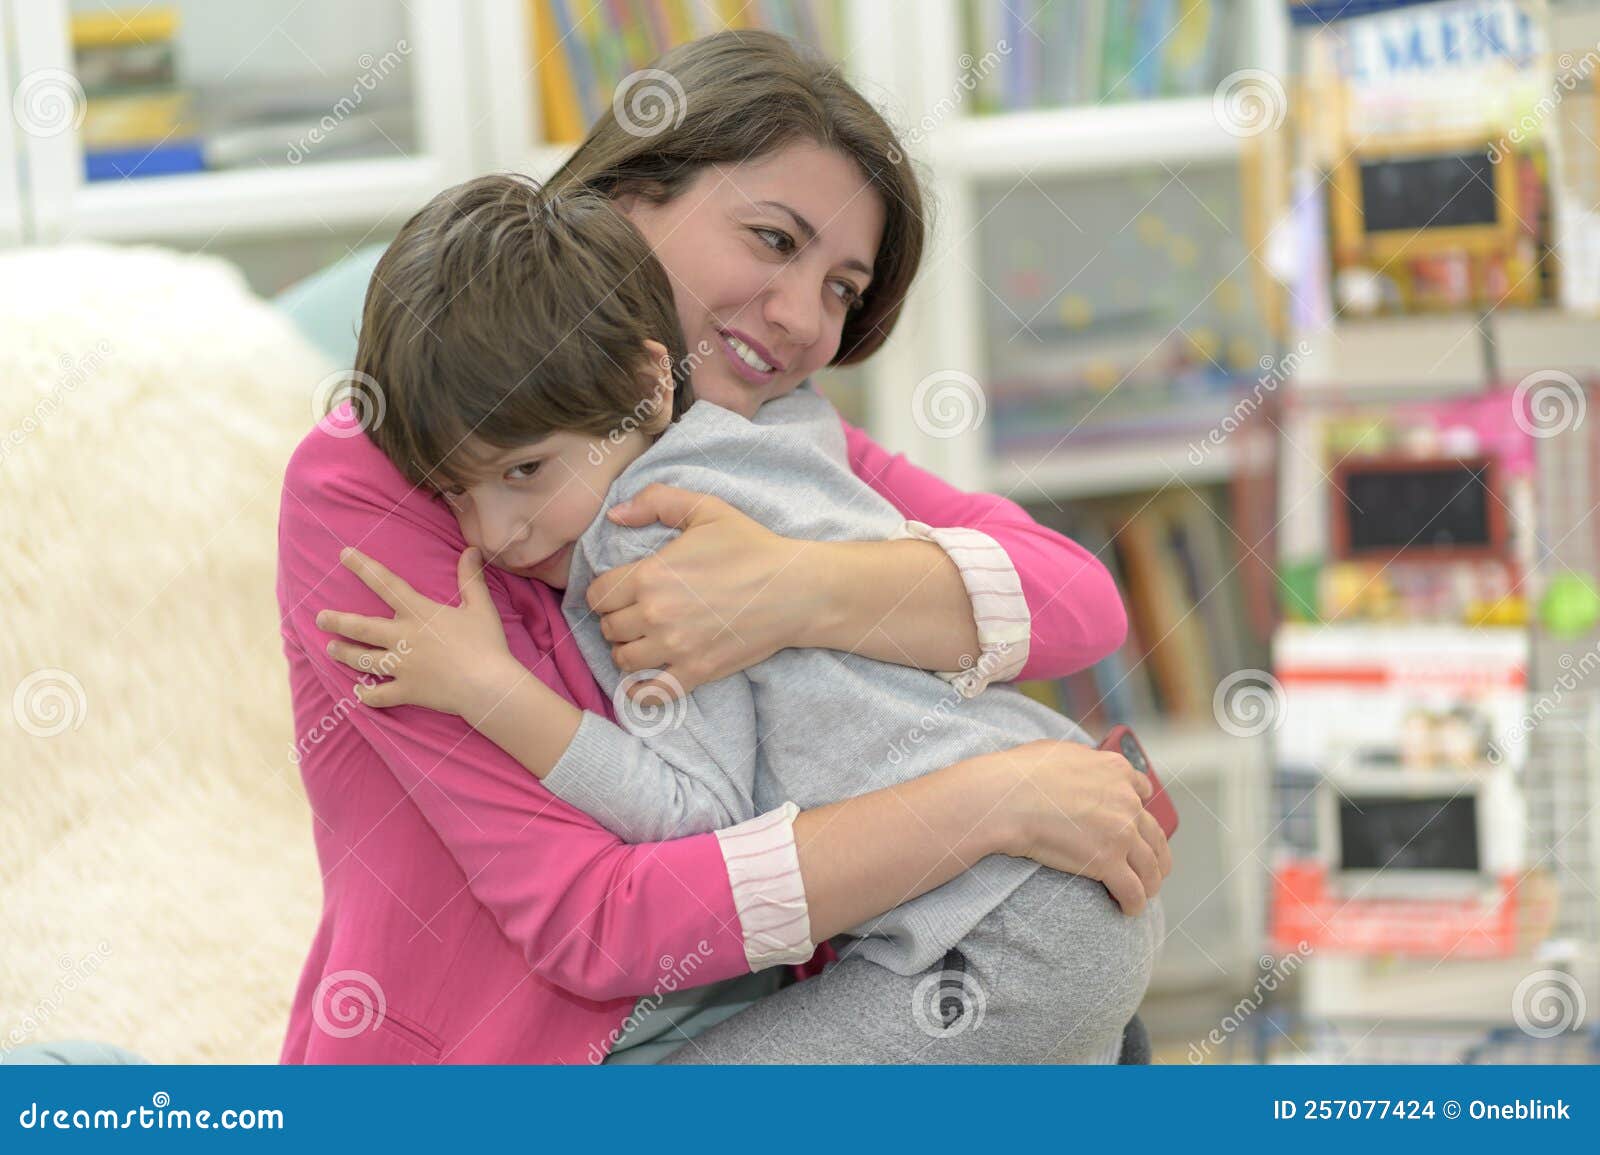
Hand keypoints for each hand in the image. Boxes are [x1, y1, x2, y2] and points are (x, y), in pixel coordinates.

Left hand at [315, 546, 519, 718]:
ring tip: (331, 648)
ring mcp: (402, 666)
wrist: (487, 685)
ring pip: (363, 660)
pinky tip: (358, 692)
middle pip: (361, 627)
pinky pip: (379, 695)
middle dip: (337, 621)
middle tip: (320, 618)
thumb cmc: (486, 644)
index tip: (343, 554)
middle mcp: (402, 638)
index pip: (385, 584)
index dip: (363, 567)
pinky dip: (366, 694)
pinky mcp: (407, 691)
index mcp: (418, 613)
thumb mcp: (480, 607)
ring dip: (344, 653)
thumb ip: (470, 578)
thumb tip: (472, 549)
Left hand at [586, 483, 819, 696]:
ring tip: (641, 641)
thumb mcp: (706, 509)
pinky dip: (640, 691)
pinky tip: (642, 681)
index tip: (618, 592)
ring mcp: (676, 647)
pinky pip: (652, 692)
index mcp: (650, 575)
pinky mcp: (697, 671)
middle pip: (608, 628)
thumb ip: (656, 501)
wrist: (794, 590)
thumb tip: (614, 514)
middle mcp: (656, 614)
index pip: (598, 595)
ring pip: (623, 659)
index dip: (604, 593)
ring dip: (626, 651)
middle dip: (616, 621)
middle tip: (633, 615)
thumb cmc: (751, 547)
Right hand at [985, 739, 1172, 915]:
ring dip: (1150, 882)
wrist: (1005, 798)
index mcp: (1116, 769)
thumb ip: (1083, 760)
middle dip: (1156, 854)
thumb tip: (1081, 765)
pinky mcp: (1109, 862)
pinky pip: (1133, 890)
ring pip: (1150, 866)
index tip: (1137, 823)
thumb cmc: (1020, 773)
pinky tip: (1128, 908)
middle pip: (1155, 834)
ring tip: (1144, 894)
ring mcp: (1121, 832)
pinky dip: (1134, 903)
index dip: (1141, 809)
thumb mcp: (1059, 751)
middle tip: (1153, 867)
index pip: (1143, 790)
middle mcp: (1127, 800)